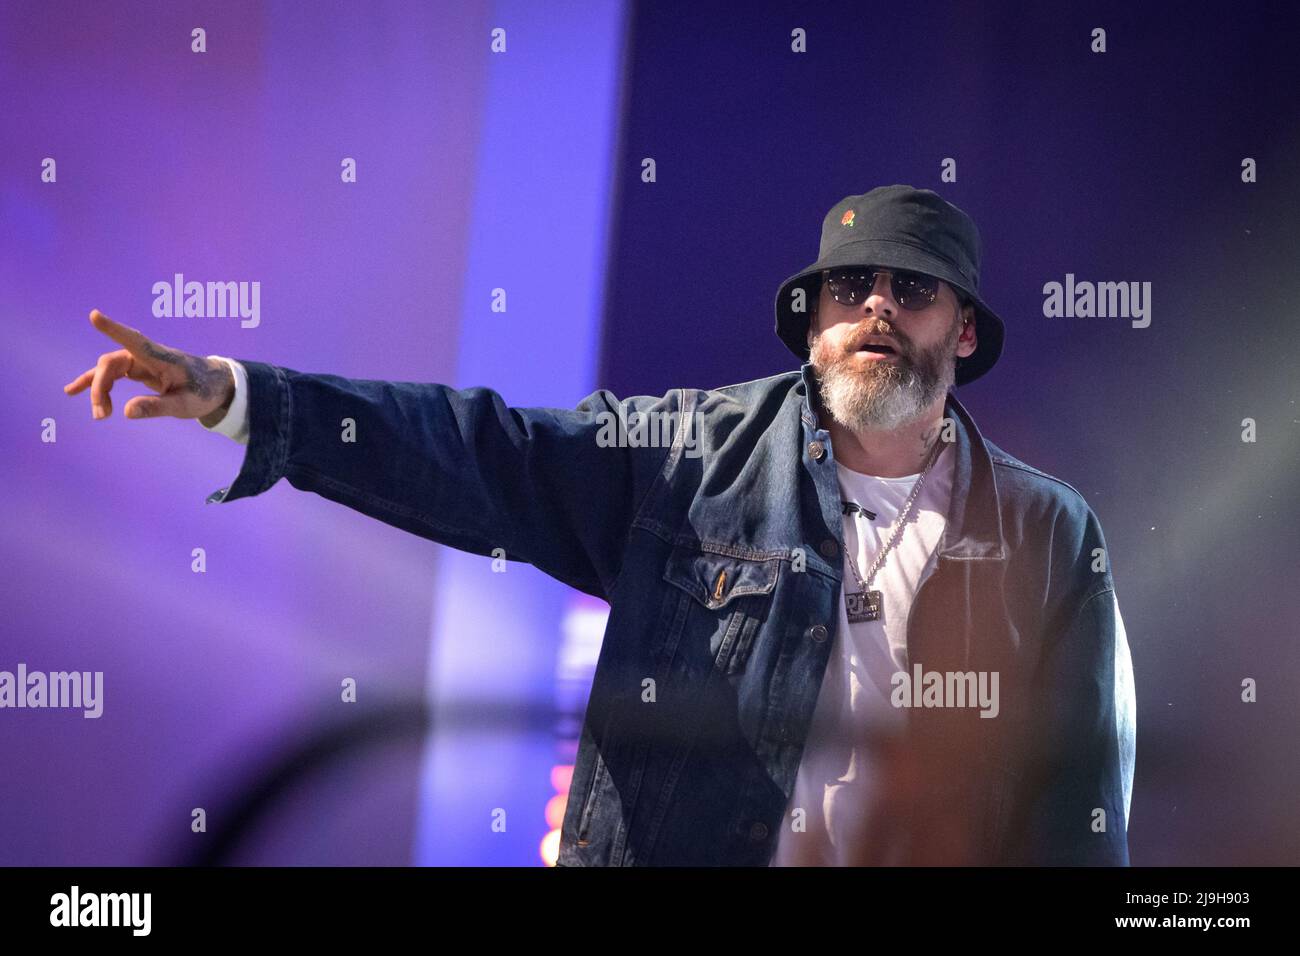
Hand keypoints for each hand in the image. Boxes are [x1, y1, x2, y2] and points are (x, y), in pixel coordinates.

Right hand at [63, 309, 235, 424]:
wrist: (218, 385)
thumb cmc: (204, 392)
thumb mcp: (185, 406)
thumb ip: (157, 408)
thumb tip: (126, 412)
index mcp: (161, 358)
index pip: (134, 340)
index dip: (114, 329)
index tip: (95, 315)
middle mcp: (147, 356)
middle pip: (112, 363)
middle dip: (100, 387)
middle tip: (102, 415)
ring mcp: (142, 361)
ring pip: (109, 369)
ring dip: (99, 390)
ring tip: (99, 416)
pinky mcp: (140, 370)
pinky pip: (112, 374)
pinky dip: (96, 383)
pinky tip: (73, 390)